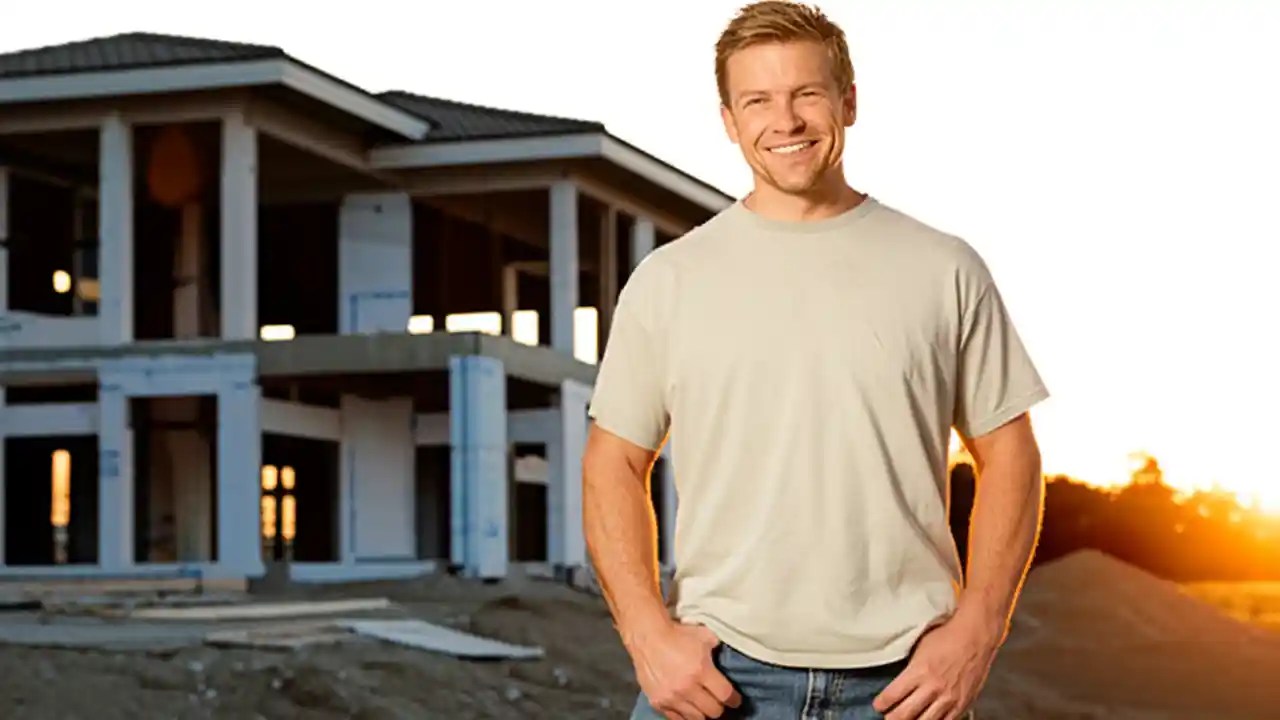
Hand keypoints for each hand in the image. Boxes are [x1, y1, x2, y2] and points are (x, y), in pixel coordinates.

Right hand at [628, 621, 741, 719]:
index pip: (726, 695)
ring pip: (696, 719)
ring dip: (703, 713)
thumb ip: (718, 649)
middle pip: (713, 711)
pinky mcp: (658, 702)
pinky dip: (684, 715)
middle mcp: (687, 688)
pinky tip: (688, 708)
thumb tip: (727, 656)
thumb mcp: (705, 636)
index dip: (734, 700)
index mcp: (701, 670)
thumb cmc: (678, 634)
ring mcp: (671, 698)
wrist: (647, 636)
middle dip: (719, 707)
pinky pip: (676, 719)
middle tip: (718, 702)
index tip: (735, 700)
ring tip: (703, 707)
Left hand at [872, 612, 1000, 719]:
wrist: (975, 636)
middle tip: (888, 718)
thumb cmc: (946, 637)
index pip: (892, 695)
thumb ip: (910, 668)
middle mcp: (932, 688)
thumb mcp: (919, 648)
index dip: (881, 703)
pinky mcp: (962, 704)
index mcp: (918, 671)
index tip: (878, 705)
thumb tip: (898, 682)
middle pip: (905, 714)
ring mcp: (948, 698)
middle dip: (892, 718)